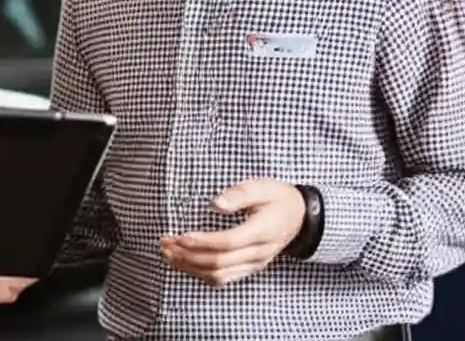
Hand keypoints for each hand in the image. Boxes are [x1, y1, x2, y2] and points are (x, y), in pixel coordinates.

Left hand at [160, 178, 304, 286]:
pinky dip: (200, 274)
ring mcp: (254, 264)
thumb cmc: (277, 198)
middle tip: (165, 242)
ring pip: (219, 276)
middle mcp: (259, 253)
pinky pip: (223, 278)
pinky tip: (184, 263)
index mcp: (262, 231)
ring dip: (190, 267)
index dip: (203, 241)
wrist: (299, 217)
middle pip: (219, 263)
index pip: (228, 242)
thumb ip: (239, 194)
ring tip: (167, 253)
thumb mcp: (261, 186)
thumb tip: (215, 204)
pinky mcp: (249, 268)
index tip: (180, 235)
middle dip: (188, 255)